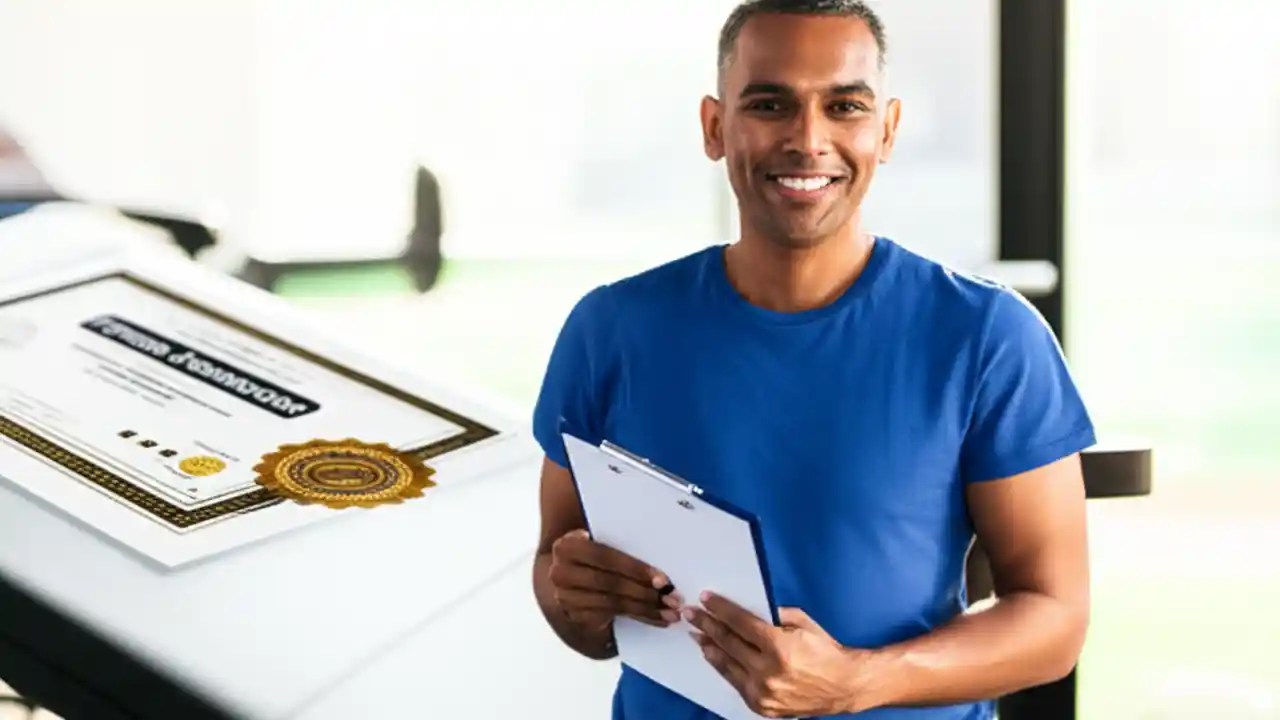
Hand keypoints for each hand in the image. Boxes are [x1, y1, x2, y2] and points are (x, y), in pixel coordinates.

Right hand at [548, 529, 683, 633]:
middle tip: (674, 598)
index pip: (605, 558)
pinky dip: (640, 617)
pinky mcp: (576, 616)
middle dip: (645, 591)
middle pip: (610, 583)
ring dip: (646, 608)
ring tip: (671, 611)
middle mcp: (560, 573)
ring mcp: (566, 598)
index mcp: (567, 547)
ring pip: (613, 603)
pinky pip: (614, 617)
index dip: (635, 569)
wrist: (570, 574)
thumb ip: (619, 540)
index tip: (663, 580)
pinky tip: (659, 618)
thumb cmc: (597, 553)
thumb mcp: (602, 540)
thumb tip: (662, 544)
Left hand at [686, 593, 872, 717]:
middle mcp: (767, 672)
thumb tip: (745, 608)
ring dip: (708, 646)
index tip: (706, 600)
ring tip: (696, 633)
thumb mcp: (802, 622)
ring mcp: (763, 692)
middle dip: (707, 625)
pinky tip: (713, 655)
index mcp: (779, 647)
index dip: (720, 609)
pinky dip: (723, 666)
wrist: (844, 686)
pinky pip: (735, 682)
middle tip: (691, 614)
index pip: (739, 623)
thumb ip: (773, 615)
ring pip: (726, 665)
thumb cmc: (824, 650)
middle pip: (728, 642)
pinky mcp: (761, 706)